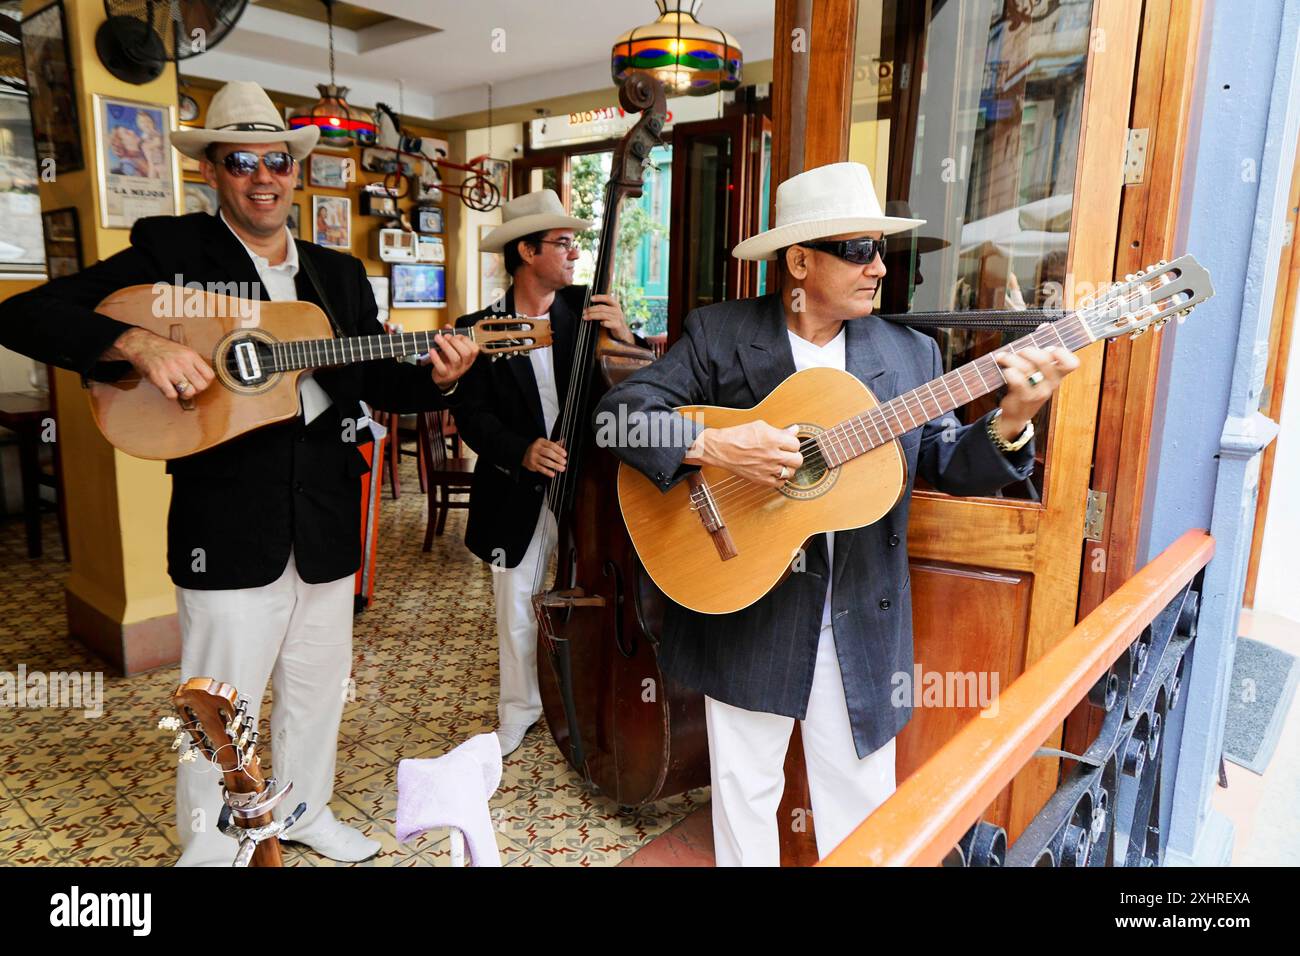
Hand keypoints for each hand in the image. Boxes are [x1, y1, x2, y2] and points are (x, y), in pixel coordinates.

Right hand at [105, 326, 214, 400]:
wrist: (141, 344)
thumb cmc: (163, 349)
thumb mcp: (184, 350)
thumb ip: (194, 363)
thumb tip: (205, 379)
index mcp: (191, 355)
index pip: (210, 375)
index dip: (206, 382)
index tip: (199, 382)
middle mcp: (182, 362)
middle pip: (201, 386)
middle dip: (196, 390)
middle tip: (189, 387)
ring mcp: (170, 370)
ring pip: (188, 392)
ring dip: (184, 394)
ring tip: (179, 389)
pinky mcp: (158, 377)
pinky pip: (172, 395)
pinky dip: (171, 395)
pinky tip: (168, 389)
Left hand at [428, 332, 478, 387]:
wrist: (443, 379)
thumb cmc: (449, 362)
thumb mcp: (453, 350)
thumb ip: (451, 337)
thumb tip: (447, 326)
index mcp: (469, 358)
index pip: (474, 349)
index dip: (465, 340)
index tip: (456, 335)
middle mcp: (464, 365)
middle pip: (465, 353)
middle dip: (455, 342)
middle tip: (446, 336)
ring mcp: (455, 371)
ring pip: (455, 359)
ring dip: (446, 346)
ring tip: (437, 338)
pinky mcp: (445, 375)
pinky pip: (442, 367)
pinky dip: (436, 357)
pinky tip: (432, 350)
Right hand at [523, 437, 566, 477]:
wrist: (524, 455)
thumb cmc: (538, 450)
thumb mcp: (545, 445)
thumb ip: (554, 444)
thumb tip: (563, 442)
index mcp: (540, 442)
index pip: (551, 445)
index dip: (559, 450)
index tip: (565, 454)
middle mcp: (536, 448)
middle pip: (549, 453)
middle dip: (558, 458)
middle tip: (564, 462)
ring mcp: (533, 456)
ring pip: (546, 461)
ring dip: (555, 465)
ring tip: (562, 468)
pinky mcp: (532, 464)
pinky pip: (541, 469)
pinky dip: (548, 472)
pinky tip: (553, 474)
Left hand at [583, 293, 633, 344]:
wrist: (623, 332)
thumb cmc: (614, 320)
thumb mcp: (611, 312)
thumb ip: (603, 308)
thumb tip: (589, 306)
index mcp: (615, 305)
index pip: (608, 298)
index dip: (599, 297)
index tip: (591, 298)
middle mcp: (617, 310)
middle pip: (602, 307)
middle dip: (591, 309)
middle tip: (584, 311)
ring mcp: (617, 318)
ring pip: (602, 315)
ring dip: (592, 316)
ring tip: (585, 317)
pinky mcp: (617, 325)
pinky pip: (607, 323)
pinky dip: (602, 323)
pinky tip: (599, 323)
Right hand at [685, 421, 802, 487]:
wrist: (722, 449)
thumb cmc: (739, 436)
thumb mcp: (760, 426)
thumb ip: (780, 430)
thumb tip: (795, 430)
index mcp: (773, 439)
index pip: (796, 444)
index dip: (792, 443)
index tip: (787, 443)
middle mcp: (772, 455)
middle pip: (797, 460)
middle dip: (794, 456)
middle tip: (788, 454)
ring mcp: (767, 468)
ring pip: (790, 472)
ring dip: (788, 468)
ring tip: (782, 463)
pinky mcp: (761, 479)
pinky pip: (780, 484)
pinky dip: (780, 479)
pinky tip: (775, 472)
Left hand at [993, 334, 1079, 438]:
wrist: (1018, 413)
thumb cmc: (1028, 385)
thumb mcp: (1037, 368)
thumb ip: (1042, 347)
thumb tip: (1045, 325)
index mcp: (1058, 374)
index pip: (1072, 363)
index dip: (1063, 353)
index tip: (1050, 347)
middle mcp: (1052, 383)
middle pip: (1045, 360)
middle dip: (1029, 350)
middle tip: (1020, 350)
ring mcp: (1039, 392)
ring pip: (1027, 368)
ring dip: (1012, 359)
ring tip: (1003, 357)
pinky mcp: (1024, 398)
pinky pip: (1017, 380)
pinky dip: (1009, 371)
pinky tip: (1004, 370)